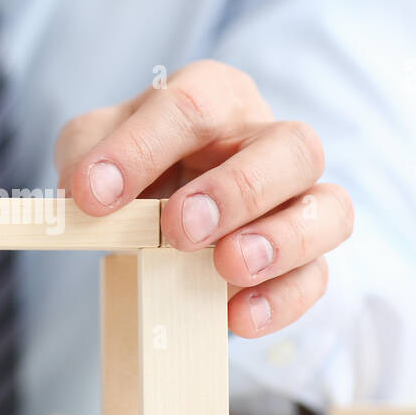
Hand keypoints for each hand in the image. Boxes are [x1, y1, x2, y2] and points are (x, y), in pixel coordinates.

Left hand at [55, 61, 352, 336]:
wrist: (155, 217)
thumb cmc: (135, 167)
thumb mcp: (93, 148)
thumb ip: (85, 154)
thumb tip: (86, 191)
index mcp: (214, 98)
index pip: (194, 106)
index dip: (142, 148)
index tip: (94, 195)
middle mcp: (267, 140)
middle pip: (293, 146)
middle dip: (239, 190)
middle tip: (181, 229)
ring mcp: (296, 201)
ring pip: (330, 207)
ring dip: (283, 240)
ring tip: (229, 265)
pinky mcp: (304, 259)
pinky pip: (317, 275)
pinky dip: (282, 299)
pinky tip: (236, 316)